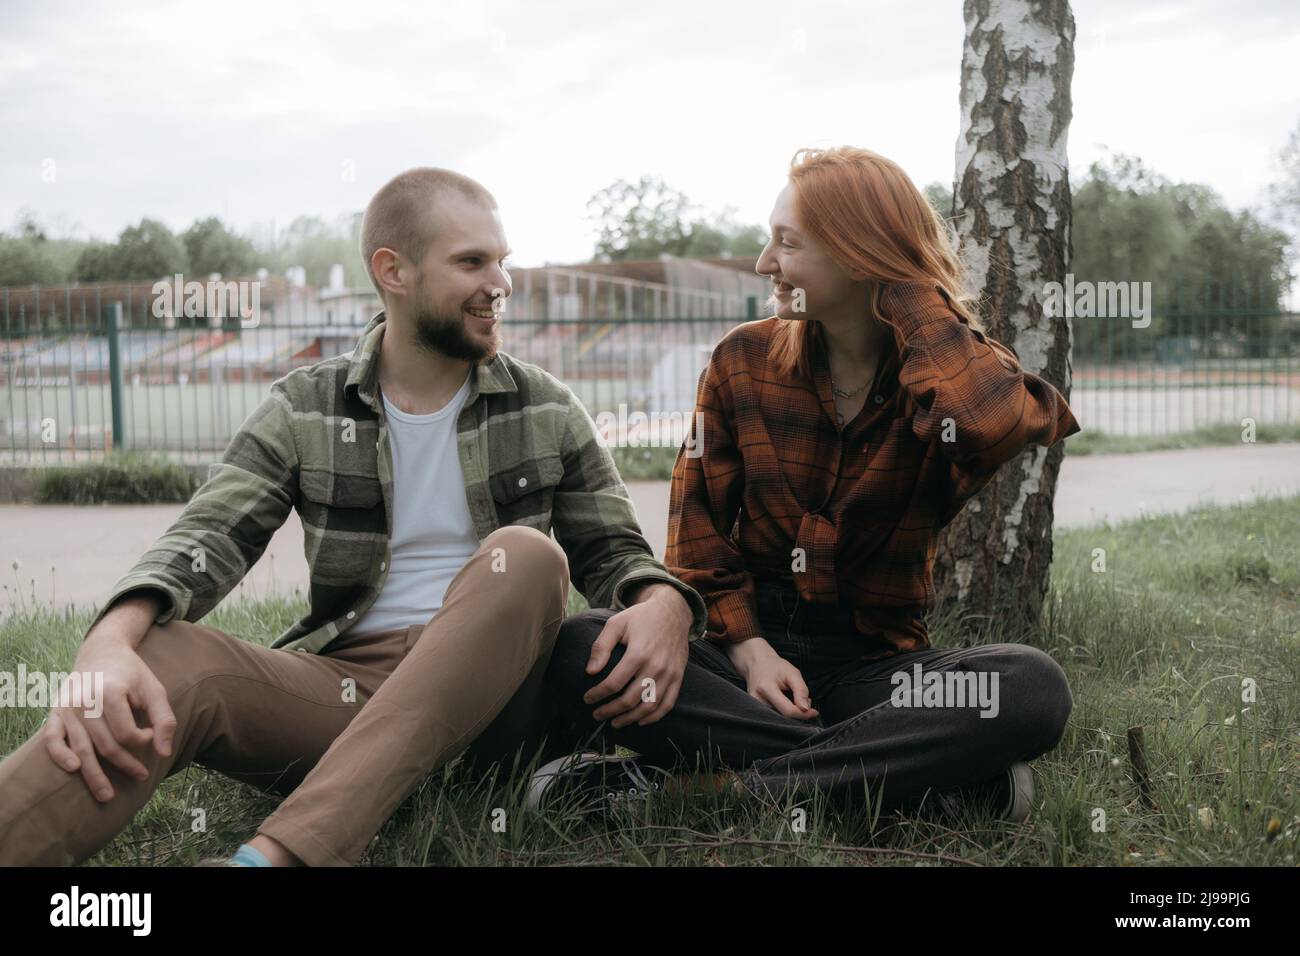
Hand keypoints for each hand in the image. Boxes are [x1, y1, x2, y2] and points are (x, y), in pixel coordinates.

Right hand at [43, 595, 176, 802]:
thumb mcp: (155, 690)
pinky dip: (59, 755)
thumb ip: (164, 720)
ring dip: (94, 775)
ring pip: (81, 748)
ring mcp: (67, 707)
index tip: (149, 734)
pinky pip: (51, 738)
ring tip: (107, 796)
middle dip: (125, 765)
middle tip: (142, 776)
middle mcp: (85, 701)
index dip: (142, 740)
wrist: (102, 652)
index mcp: (111, 692)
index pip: (127, 733)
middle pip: (105, 745)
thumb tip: (165, 753)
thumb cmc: (132, 674)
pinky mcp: (55, 712)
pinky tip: (74, 769)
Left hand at [583, 584, 691, 727]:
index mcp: (639, 653)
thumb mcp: (616, 623)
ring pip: (648, 706)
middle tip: (596, 714)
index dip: (598, 694)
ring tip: (615, 723)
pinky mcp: (678, 677)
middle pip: (630, 699)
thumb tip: (590, 671)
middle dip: (610, 710)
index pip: (614, 683)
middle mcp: (656, 666)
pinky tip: (640, 721)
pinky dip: (654, 717)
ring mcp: (670, 674)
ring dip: (630, 719)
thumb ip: (601, 646)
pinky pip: (667, 704)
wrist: (673, 611)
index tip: (587, 698)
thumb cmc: (641, 617)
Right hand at [725, 636, 819, 720]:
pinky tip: (787, 703)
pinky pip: (775, 716)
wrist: (756, 663)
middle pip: (784, 717)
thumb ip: (801, 690)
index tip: (814, 712)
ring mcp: (755, 706)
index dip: (804, 714)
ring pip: (780, 719)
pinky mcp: (756, 710)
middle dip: (799, 713)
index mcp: (766, 688)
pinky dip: (784, 712)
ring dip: (792, 713)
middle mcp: (757, 700)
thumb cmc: (775, 667)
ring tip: (794, 699)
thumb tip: (805, 709)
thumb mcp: (792, 673)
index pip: (788, 711)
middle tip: (805, 701)